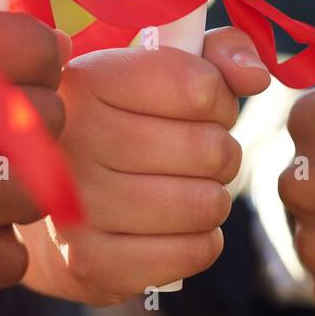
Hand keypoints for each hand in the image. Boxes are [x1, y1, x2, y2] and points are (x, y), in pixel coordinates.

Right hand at [19, 27, 269, 304]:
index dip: (219, 101)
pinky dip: (200, 242)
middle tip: (196, 156)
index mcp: (92, 79)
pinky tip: (175, 228)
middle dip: (221, 153)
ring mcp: (76, 205)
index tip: (202, 106)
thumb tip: (255, 77)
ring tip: (184, 189)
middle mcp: (75, 138)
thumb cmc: (130, 120)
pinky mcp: (90, 262)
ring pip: (206, 204)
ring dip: (212, 198)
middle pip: (210, 150)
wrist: (58, 199)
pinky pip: (193, 253)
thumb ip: (221, 53)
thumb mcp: (169, 68)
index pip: (199, 87)